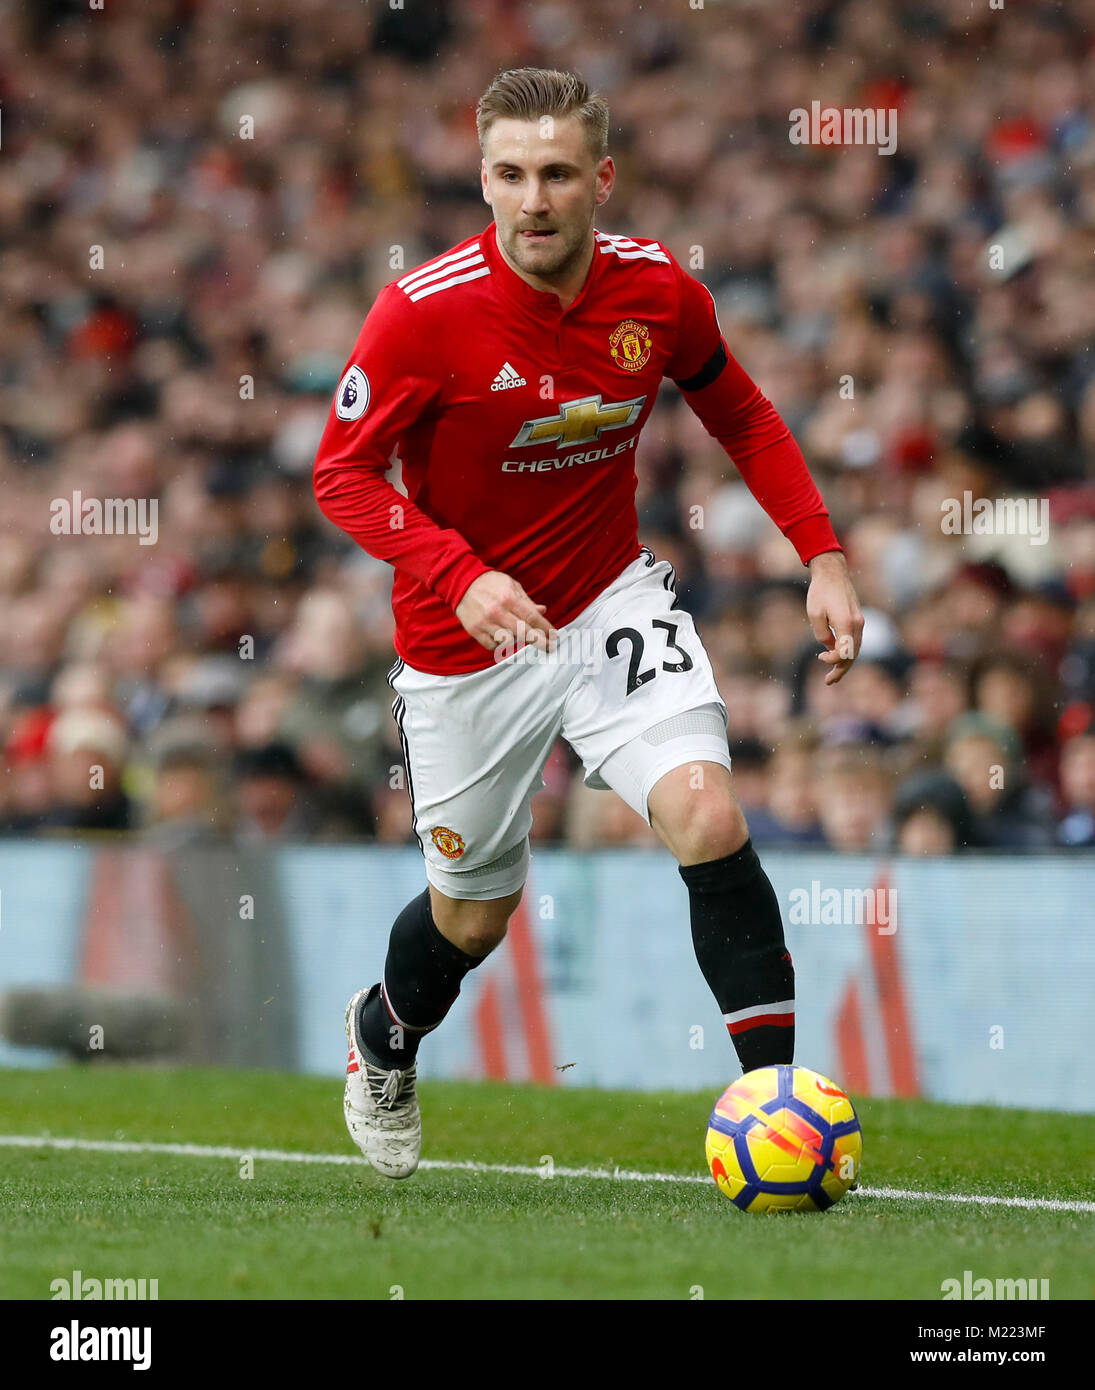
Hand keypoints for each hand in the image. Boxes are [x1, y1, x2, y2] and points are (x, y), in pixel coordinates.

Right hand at [455, 570, 558, 655]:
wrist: (460, 582)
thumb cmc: (489, 583)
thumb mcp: (511, 585)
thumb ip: (527, 601)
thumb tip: (542, 611)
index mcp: (509, 598)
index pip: (532, 618)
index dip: (546, 629)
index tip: (554, 637)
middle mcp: (497, 611)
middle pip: (523, 633)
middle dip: (539, 642)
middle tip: (549, 647)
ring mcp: (485, 622)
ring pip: (508, 641)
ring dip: (517, 640)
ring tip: (520, 636)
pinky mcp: (474, 630)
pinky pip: (492, 645)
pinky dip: (500, 644)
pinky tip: (502, 637)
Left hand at [806, 550, 862, 684]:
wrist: (832, 573)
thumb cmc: (820, 592)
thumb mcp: (814, 614)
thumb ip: (821, 634)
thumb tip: (829, 647)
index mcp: (846, 623)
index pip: (845, 652)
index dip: (833, 661)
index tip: (820, 657)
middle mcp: (857, 624)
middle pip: (853, 655)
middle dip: (841, 670)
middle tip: (828, 682)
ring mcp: (860, 622)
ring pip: (856, 649)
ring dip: (845, 664)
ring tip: (833, 677)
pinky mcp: (858, 620)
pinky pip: (855, 641)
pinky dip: (848, 653)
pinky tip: (837, 659)